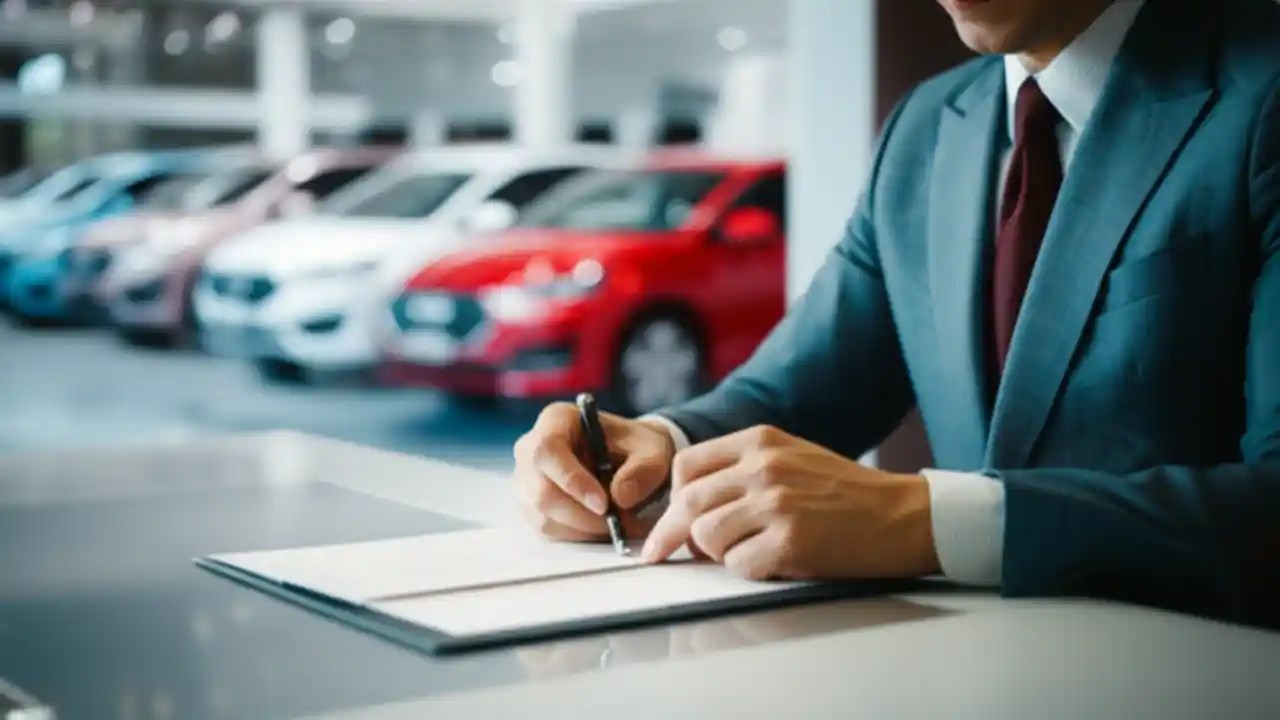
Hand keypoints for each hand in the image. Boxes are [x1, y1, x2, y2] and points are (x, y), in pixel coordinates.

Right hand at [514, 402, 675, 541]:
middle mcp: (531, 448)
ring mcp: (526, 480)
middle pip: (542, 492)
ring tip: (618, 525)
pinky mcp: (530, 507)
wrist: (628, 458)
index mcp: (556, 420)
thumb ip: (644, 469)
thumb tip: (620, 497)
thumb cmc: (635, 447)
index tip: (603, 504)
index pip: (548, 450)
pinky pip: (547, 530)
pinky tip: (601, 527)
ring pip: (543, 516)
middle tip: (619, 523)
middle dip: (583, 515)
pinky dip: (578, 535)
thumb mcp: (652, 450)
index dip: (572, 480)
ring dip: (583, 529)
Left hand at [641, 425, 939, 579]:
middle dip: (674, 534)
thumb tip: (688, 508)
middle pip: (687, 502)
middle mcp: (763, 467)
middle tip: (673, 554)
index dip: (671, 498)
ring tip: (745, 551)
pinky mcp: (790, 541)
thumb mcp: (791, 457)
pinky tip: (771, 563)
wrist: (902, 514)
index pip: (686, 464)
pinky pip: (738, 565)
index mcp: (760, 440)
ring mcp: (776, 504)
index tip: (669, 521)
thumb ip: (741, 470)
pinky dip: (746, 571)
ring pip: (706, 536)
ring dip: (717, 554)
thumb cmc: (846, 491)